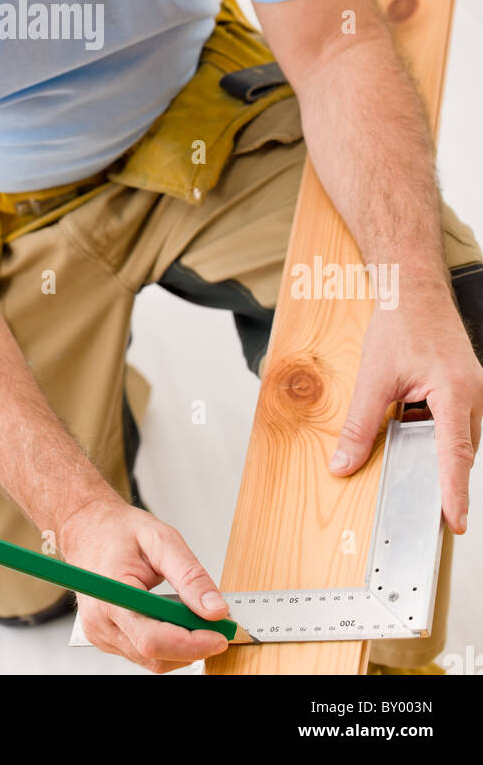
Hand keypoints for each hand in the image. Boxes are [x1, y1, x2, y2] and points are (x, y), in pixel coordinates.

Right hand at [58, 496, 229, 673]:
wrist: (87, 528)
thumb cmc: (119, 530)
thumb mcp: (161, 540)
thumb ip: (190, 576)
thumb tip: (215, 610)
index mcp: (111, 594)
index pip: (152, 639)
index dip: (191, 644)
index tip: (220, 636)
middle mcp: (100, 621)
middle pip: (155, 655)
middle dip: (193, 646)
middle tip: (219, 628)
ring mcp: (101, 634)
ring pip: (151, 660)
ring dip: (182, 647)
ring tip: (196, 618)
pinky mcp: (105, 639)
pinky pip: (143, 654)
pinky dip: (167, 644)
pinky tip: (174, 621)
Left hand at [329, 287, 482, 532]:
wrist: (413, 290)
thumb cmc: (400, 325)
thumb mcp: (373, 378)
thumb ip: (359, 426)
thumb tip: (343, 464)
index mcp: (456, 391)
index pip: (455, 453)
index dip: (454, 492)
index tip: (454, 521)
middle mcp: (473, 394)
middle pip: (460, 450)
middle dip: (443, 476)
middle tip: (426, 504)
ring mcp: (474, 390)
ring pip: (458, 438)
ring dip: (435, 449)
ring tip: (409, 448)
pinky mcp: (466, 387)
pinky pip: (454, 422)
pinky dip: (434, 430)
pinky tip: (412, 421)